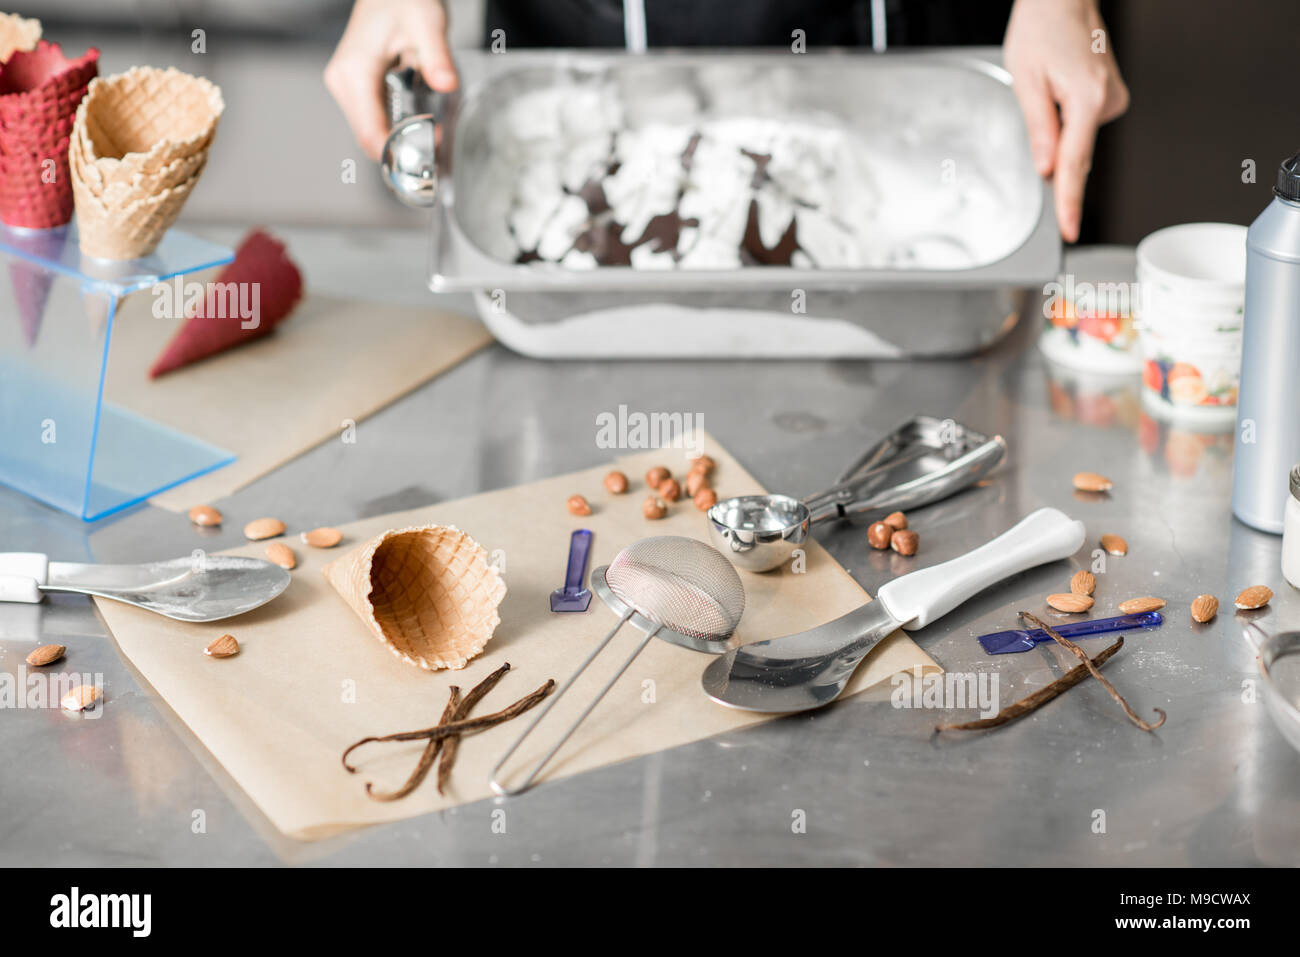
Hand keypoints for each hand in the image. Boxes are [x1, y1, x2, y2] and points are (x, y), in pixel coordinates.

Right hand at [324, 0, 456, 160]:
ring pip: (370, 132)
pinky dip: (394, 127)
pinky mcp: (355, 88)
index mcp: (354, 71)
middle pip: (368, 138)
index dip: (399, 148)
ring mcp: (346, 86)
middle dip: (401, 148)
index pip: (370, 132)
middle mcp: (343, 82)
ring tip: (431, 130)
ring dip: (399, 139)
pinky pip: (373, 120)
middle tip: (437, 142)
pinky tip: (417, 119)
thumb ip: (437, 57)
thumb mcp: (428, 24)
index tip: (430, 146)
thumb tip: (446, 84)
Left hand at [1004, 0, 1128, 241]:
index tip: (1069, 229)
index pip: (1074, 165)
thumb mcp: (1025, 80)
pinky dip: (1066, 118)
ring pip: (1077, 138)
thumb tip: (1046, 168)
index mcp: (1087, 98)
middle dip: (1051, 152)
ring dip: (1056, 127)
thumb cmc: (1042, 27)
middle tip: (1038, 103)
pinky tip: (1058, 87)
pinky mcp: (1112, 96)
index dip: (1068, 202)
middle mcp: (1108, 100)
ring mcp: (1114, 98)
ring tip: (1046, 83)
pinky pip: (1083, 124)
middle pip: (1074, 153)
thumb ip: (1038, 129)